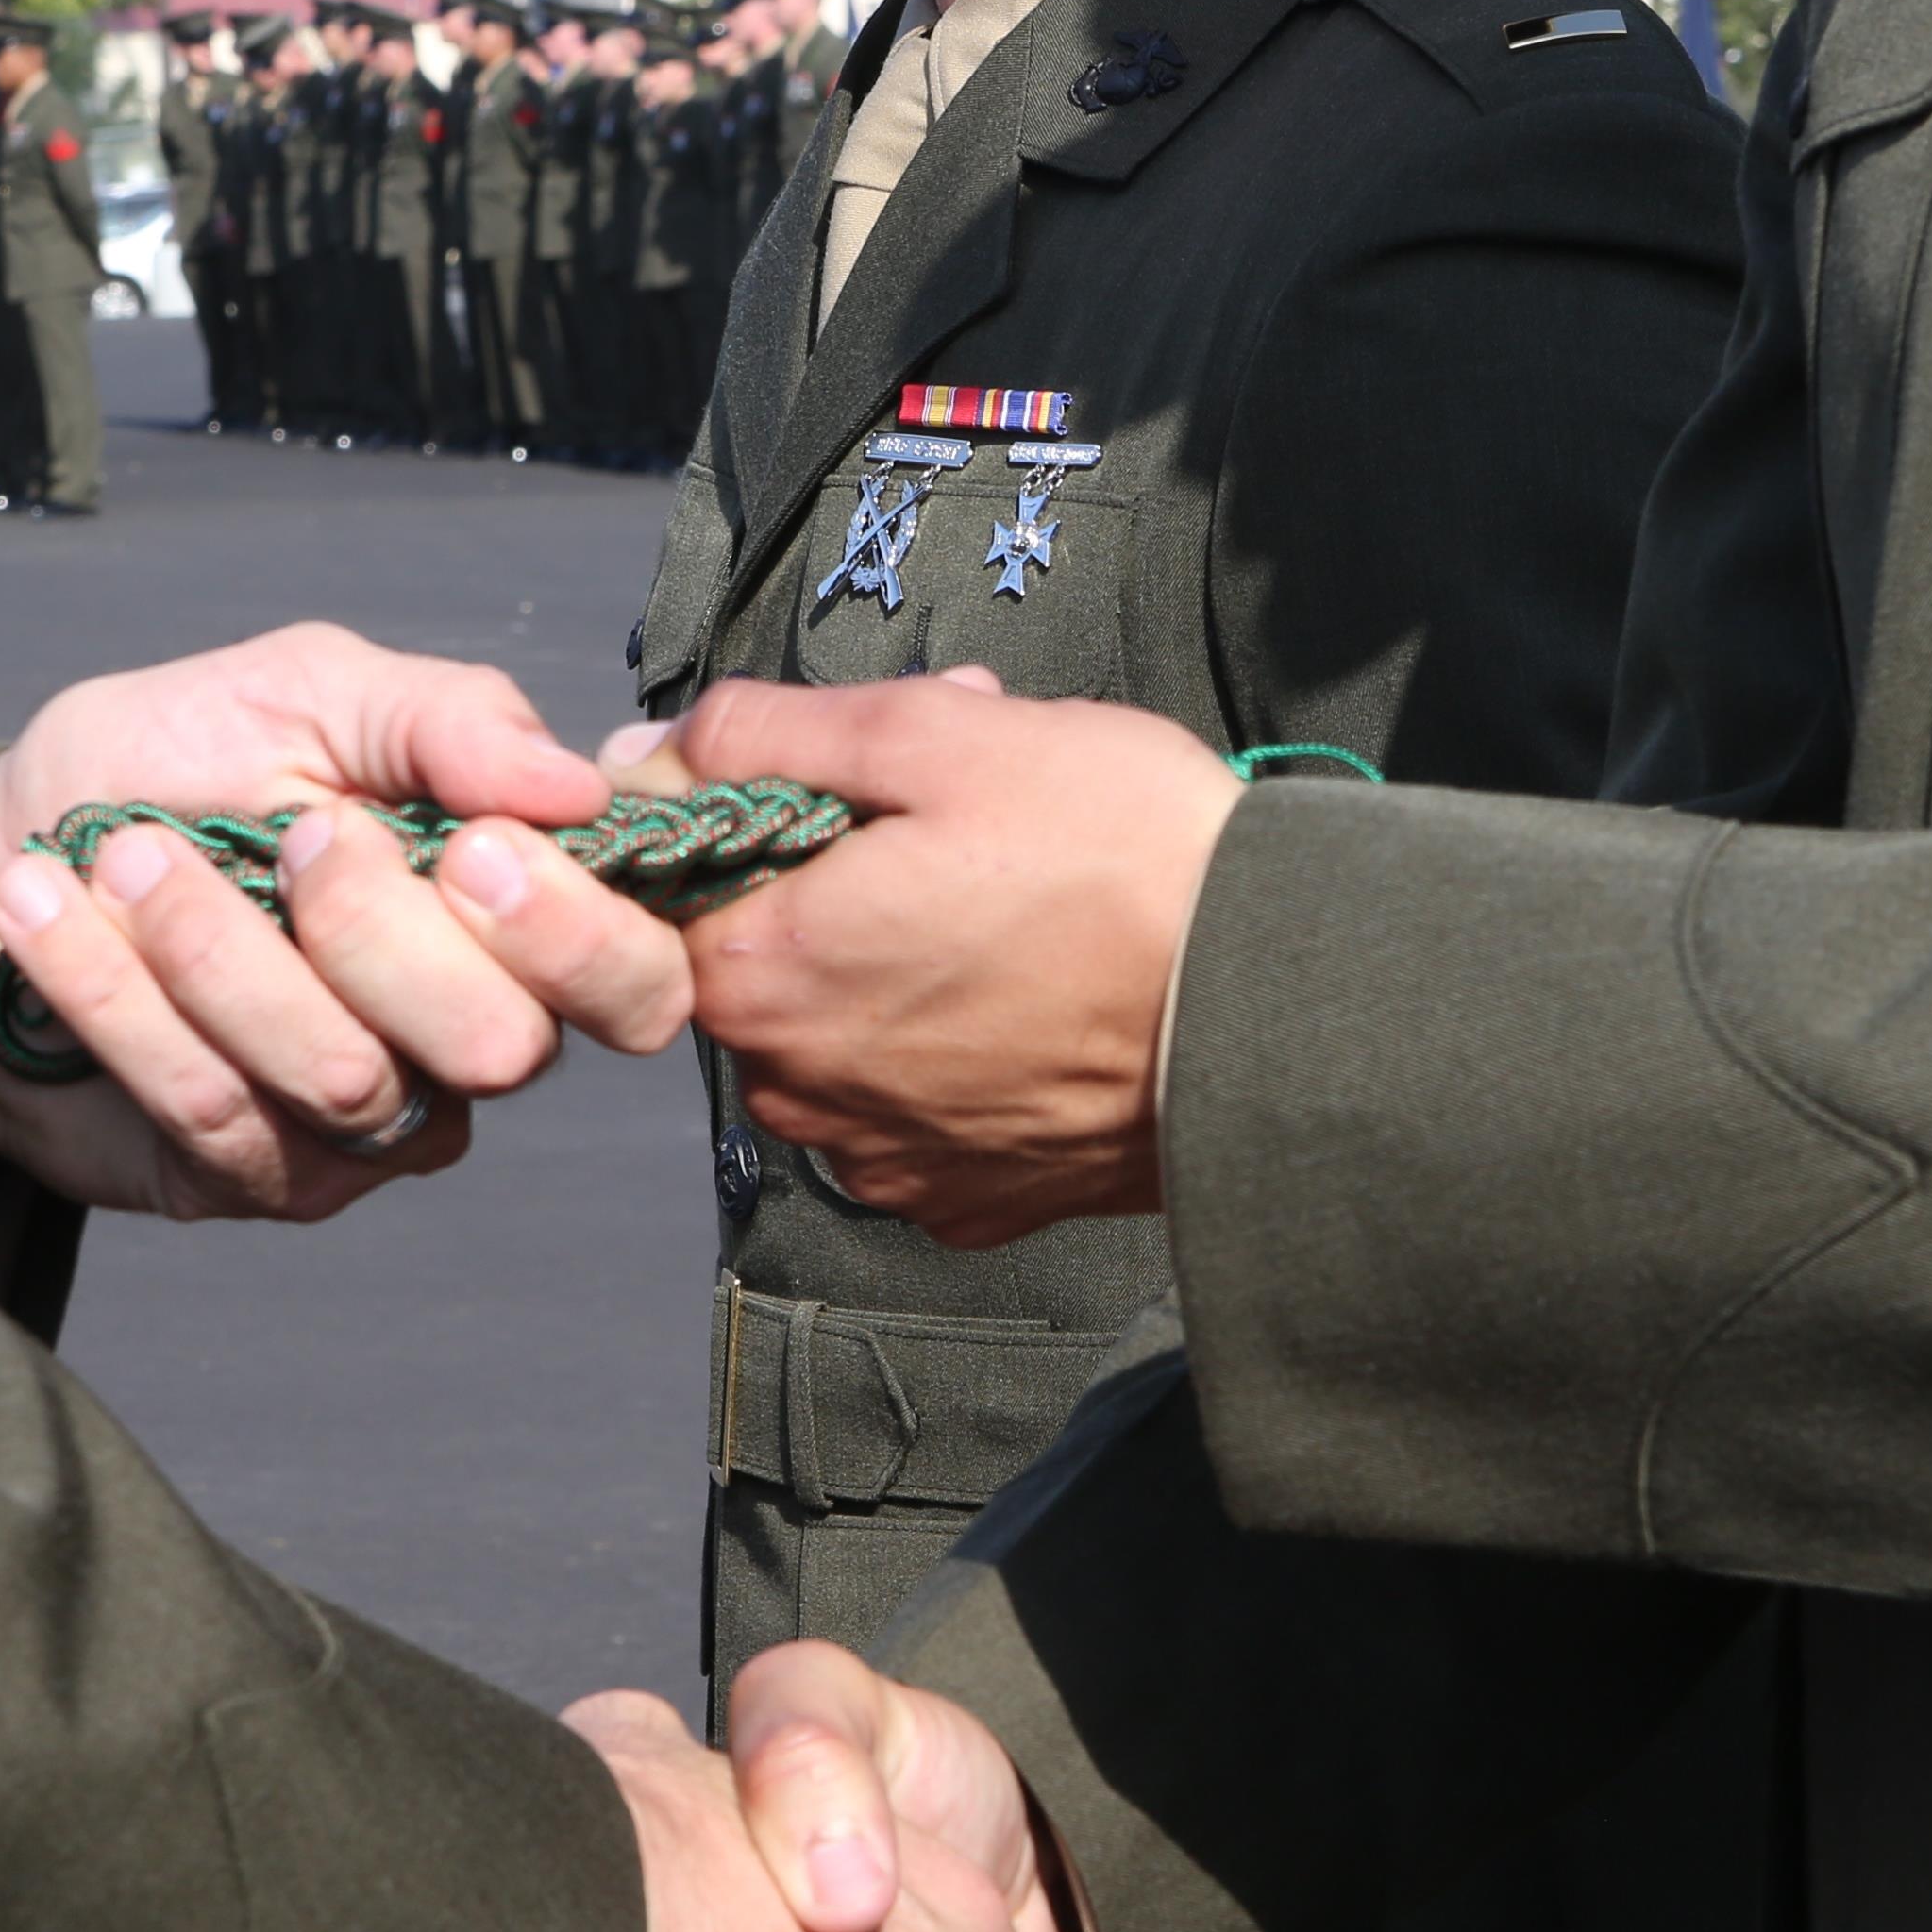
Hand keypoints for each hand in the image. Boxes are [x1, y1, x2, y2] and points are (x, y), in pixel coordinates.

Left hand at [0, 626, 689, 1219]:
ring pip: (342, 1074)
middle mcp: (461, 1044)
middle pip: (499, 1046)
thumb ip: (444, 719)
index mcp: (513, 923)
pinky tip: (50, 910)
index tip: (464, 844)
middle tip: (288, 837)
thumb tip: (574, 785)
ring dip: (214, 944)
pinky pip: (210, 1106)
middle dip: (377, 927)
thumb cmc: (172, 770)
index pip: (636, 983)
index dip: (570, 930)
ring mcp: (360, 1131)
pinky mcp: (245, 1180)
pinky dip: (114, 990)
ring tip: (123, 857)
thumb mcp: (307, 692)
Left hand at [660, 673, 1241, 1244]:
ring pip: (845, 1041)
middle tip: (963, 835)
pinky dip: (958, 1060)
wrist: (1277, 1011)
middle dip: (840, 888)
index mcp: (763, 971)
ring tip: (1017, 911)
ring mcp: (882, 1160)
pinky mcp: (965, 1201)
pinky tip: (1038, 1006)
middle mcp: (797, 1090)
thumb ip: (769, 730)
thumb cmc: (1122, 860)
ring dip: (899, 974)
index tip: (855, 791)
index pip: (682, 888)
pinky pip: (920, 1113)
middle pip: (770, 964)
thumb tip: (653, 748)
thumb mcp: (937, 733)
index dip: (759, 816)